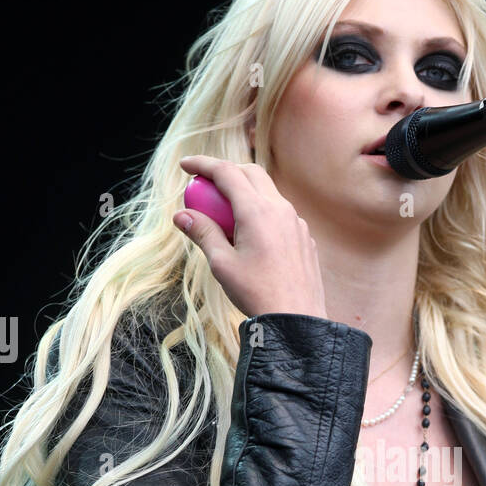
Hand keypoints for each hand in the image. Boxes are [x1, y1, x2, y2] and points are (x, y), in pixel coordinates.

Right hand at [174, 156, 328, 320]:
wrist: (297, 321)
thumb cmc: (257, 294)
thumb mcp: (222, 264)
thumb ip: (202, 233)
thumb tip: (181, 215)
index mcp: (257, 212)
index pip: (226, 173)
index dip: (203, 165)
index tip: (185, 165)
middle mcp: (281, 210)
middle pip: (251, 173)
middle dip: (226, 171)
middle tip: (206, 183)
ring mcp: (296, 223)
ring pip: (268, 192)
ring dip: (246, 191)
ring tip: (226, 211)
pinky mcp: (305, 237)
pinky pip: (281, 214)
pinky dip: (262, 211)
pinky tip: (251, 234)